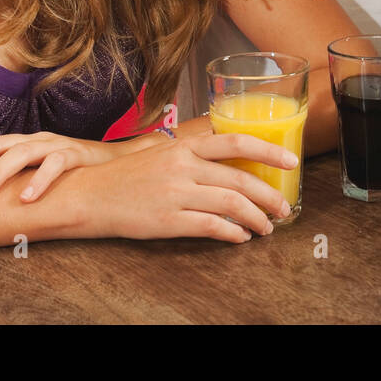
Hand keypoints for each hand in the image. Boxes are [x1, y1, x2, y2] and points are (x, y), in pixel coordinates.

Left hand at [0, 131, 131, 202]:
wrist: (114, 163)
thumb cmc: (67, 173)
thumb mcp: (34, 173)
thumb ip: (10, 179)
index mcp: (19, 143)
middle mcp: (33, 139)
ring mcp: (55, 144)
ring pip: (21, 152)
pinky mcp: (76, 154)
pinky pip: (56, 164)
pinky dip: (39, 180)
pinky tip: (26, 199)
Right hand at [73, 132, 299, 240]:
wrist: (88, 196)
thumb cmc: (128, 176)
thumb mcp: (164, 153)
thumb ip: (196, 155)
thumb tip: (233, 164)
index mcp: (185, 145)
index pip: (238, 142)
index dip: (269, 151)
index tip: (292, 162)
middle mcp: (184, 165)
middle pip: (241, 178)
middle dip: (269, 196)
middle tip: (283, 208)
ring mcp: (176, 192)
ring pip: (231, 204)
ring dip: (256, 219)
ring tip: (266, 228)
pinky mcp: (167, 220)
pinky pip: (211, 226)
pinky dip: (231, 233)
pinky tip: (239, 238)